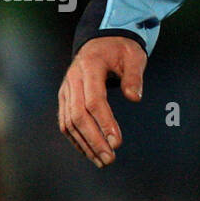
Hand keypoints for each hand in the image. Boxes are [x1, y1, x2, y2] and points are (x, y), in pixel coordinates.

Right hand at [57, 36, 145, 167]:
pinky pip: (66, 122)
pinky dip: (76, 139)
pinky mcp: (64, 98)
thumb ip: (134, 76)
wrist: (101, 40)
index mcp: (90, 67)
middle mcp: (73, 80)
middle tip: (110, 158)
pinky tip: (88, 151)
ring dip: (84, 144)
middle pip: (78, 116)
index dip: (104, 123)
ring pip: (69, 123)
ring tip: (101, 160)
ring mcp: (66, 90)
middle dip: (94, 140)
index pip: (94, 101)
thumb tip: (135, 98)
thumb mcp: (134, 56)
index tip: (117, 141)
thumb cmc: (121, 48)